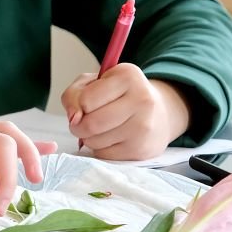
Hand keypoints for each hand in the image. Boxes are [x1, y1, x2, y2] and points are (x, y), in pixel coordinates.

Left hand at [61, 65, 190, 159]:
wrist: (158, 114)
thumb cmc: (118, 95)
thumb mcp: (93, 83)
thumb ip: (74, 94)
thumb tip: (73, 118)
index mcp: (128, 76)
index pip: (86, 100)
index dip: (78, 105)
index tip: (84, 104)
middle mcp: (141, 99)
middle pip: (90, 124)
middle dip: (77, 126)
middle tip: (80, 123)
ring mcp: (144, 126)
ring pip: (95, 141)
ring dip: (88, 138)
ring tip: (98, 129)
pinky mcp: (142, 149)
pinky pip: (104, 155)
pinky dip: (100, 149)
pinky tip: (110, 139)